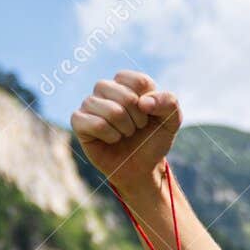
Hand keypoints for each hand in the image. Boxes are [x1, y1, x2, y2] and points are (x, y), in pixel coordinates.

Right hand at [71, 70, 182, 190]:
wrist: (141, 167)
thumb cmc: (152, 141)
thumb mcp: (171, 121)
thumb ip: (169, 103)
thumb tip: (143, 102)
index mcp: (127, 83)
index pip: (140, 82)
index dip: (151, 105)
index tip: (149, 115)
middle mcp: (106, 88)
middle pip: (127, 97)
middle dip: (139, 120)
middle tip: (136, 128)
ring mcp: (90, 103)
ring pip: (112, 111)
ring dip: (126, 129)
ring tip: (125, 134)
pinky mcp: (78, 120)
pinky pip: (96, 124)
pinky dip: (111, 136)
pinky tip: (112, 139)